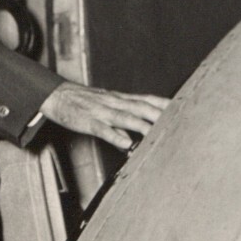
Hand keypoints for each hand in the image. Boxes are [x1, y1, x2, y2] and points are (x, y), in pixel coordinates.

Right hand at [38, 82, 167, 149]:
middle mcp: (114, 102)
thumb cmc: (82, 103)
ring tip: (157, 135)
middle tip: (179, 123)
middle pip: (141, 107)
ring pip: (126, 118)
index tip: (184, 109)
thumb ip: (121, 124)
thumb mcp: (105, 110)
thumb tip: (132, 140)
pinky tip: (126, 145)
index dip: (165, 104)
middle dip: (160, 115)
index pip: (147, 99)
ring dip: (142, 126)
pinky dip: (115, 136)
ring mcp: (101, 111)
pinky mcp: (88, 121)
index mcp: (120, 99)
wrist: (56, 95)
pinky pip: (103, 129)